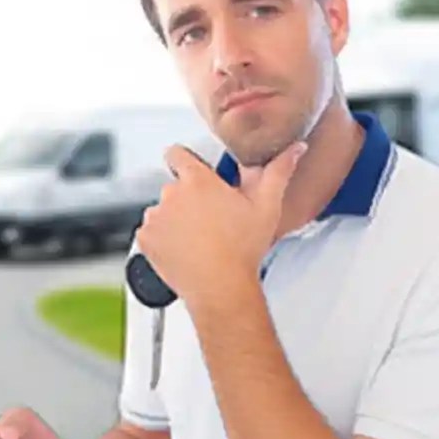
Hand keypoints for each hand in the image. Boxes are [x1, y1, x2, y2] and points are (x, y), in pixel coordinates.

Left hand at [136, 141, 306, 305]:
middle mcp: (171, 194)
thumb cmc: (241, 250)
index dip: (183, 159)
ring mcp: (156, 217)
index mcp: (198, 181)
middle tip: (210, 218)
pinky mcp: (146, 239)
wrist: (220, 288)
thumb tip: (293, 150)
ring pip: (162, 211)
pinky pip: (150, 232)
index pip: (177, 153)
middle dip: (188, 199)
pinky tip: (182, 248)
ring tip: (197, 238)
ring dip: (174, 219)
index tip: (191, 169)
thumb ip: (279, 172)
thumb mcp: (267, 207)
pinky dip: (161, 239)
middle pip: (174, 187)